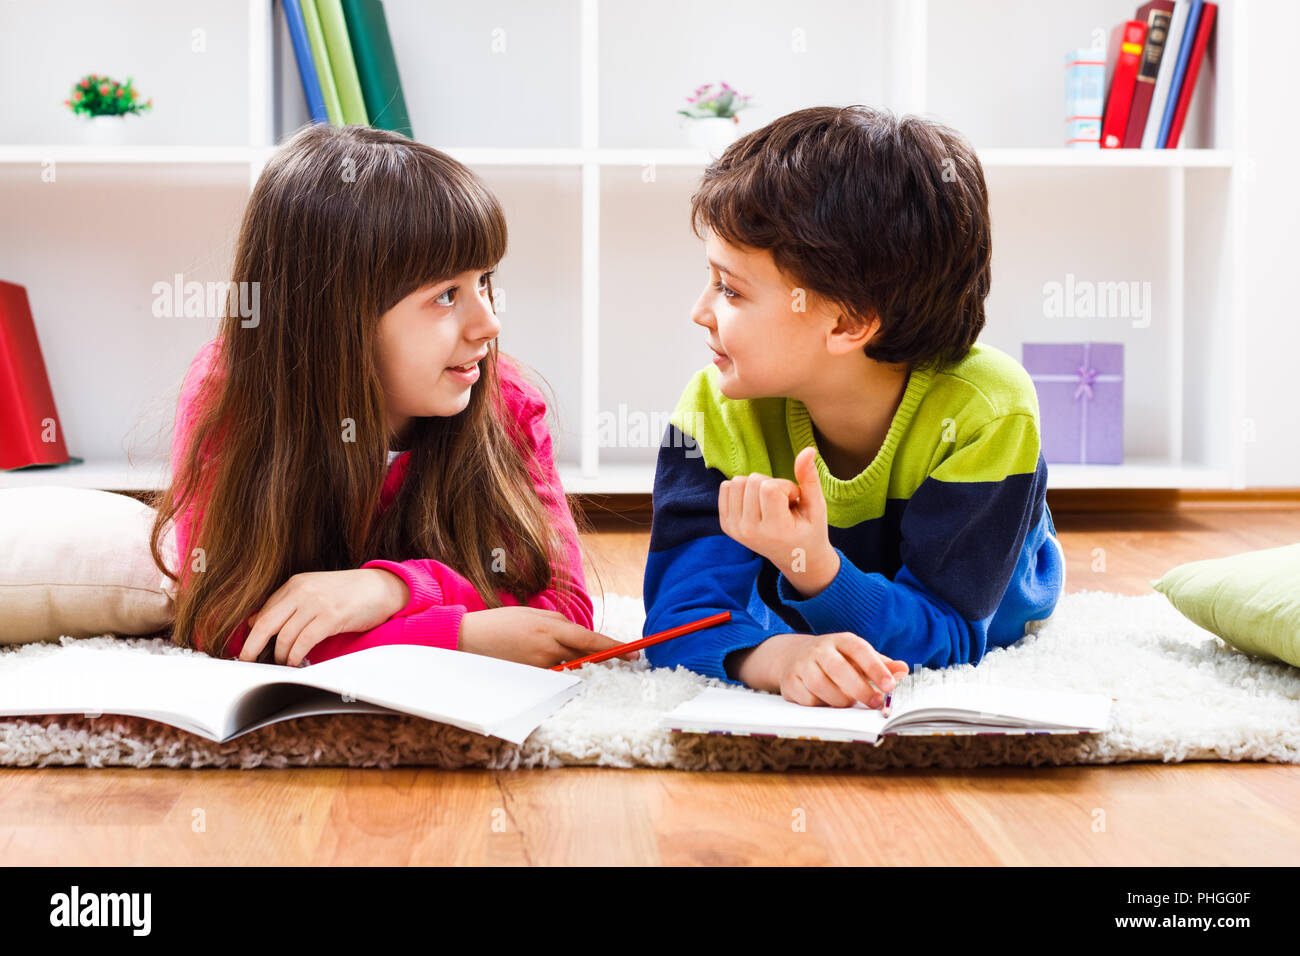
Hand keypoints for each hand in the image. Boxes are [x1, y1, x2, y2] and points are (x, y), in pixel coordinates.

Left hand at [238, 568, 409, 666]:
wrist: (382, 587)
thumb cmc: (349, 592)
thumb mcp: (314, 590)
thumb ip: (287, 603)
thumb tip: (256, 620)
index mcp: (295, 584)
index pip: (264, 611)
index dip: (250, 634)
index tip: (246, 651)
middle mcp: (302, 591)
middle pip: (266, 623)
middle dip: (252, 647)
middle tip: (247, 663)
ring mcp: (317, 603)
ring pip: (285, 635)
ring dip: (280, 656)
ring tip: (282, 664)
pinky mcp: (332, 617)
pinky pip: (304, 641)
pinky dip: (296, 656)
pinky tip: (296, 662)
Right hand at [458, 605, 640, 668]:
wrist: (466, 640)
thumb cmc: (499, 623)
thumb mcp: (532, 614)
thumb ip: (557, 623)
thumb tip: (577, 632)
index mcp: (551, 628)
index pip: (592, 641)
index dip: (615, 648)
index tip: (634, 653)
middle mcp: (549, 650)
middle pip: (584, 656)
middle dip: (594, 655)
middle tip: (607, 657)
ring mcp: (539, 667)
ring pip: (567, 665)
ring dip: (566, 659)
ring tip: (538, 648)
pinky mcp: (530, 678)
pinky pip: (551, 674)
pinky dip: (550, 667)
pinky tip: (530, 658)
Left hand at [718, 446, 837, 594]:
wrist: (796, 558)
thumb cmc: (810, 531)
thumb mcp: (816, 507)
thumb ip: (810, 478)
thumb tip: (808, 450)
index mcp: (774, 530)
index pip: (769, 488)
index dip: (785, 486)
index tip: (793, 500)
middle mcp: (749, 532)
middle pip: (752, 481)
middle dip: (771, 485)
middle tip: (783, 505)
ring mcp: (735, 530)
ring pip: (737, 482)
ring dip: (757, 487)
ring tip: (770, 505)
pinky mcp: (726, 525)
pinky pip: (726, 488)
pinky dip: (742, 489)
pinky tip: (757, 504)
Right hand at [733, 632, 908, 708]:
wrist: (794, 656)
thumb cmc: (836, 660)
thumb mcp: (859, 658)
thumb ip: (882, 665)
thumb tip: (903, 669)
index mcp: (841, 640)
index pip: (860, 650)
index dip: (875, 668)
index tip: (889, 685)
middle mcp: (820, 649)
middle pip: (839, 670)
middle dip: (860, 690)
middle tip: (875, 703)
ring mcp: (802, 664)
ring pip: (822, 687)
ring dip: (840, 700)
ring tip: (848, 701)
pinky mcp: (790, 681)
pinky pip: (808, 699)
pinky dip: (821, 705)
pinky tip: (826, 701)